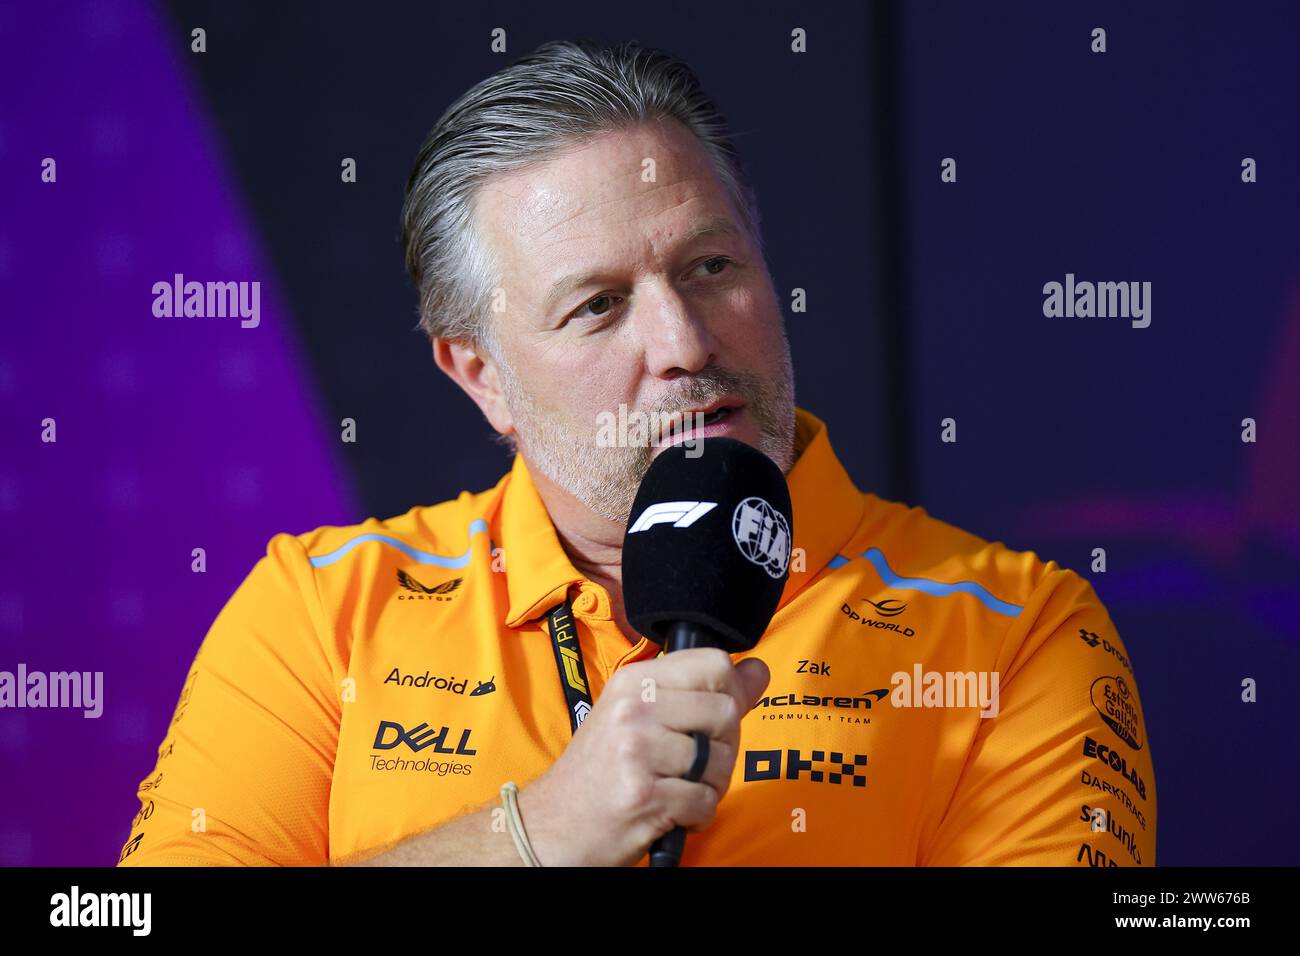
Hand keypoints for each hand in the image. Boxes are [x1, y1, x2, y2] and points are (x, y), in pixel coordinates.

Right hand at [517, 648, 769, 865]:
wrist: (553, 826)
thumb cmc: (600, 772)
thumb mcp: (639, 717)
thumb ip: (701, 692)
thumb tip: (758, 670)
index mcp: (633, 681)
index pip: (715, 663)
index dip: (730, 693)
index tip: (713, 719)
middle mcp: (634, 710)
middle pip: (725, 712)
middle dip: (723, 747)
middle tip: (693, 764)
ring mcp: (638, 752)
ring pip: (720, 761)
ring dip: (710, 786)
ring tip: (679, 789)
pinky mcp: (645, 795)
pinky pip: (706, 801)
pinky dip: (697, 815)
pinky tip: (671, 812)